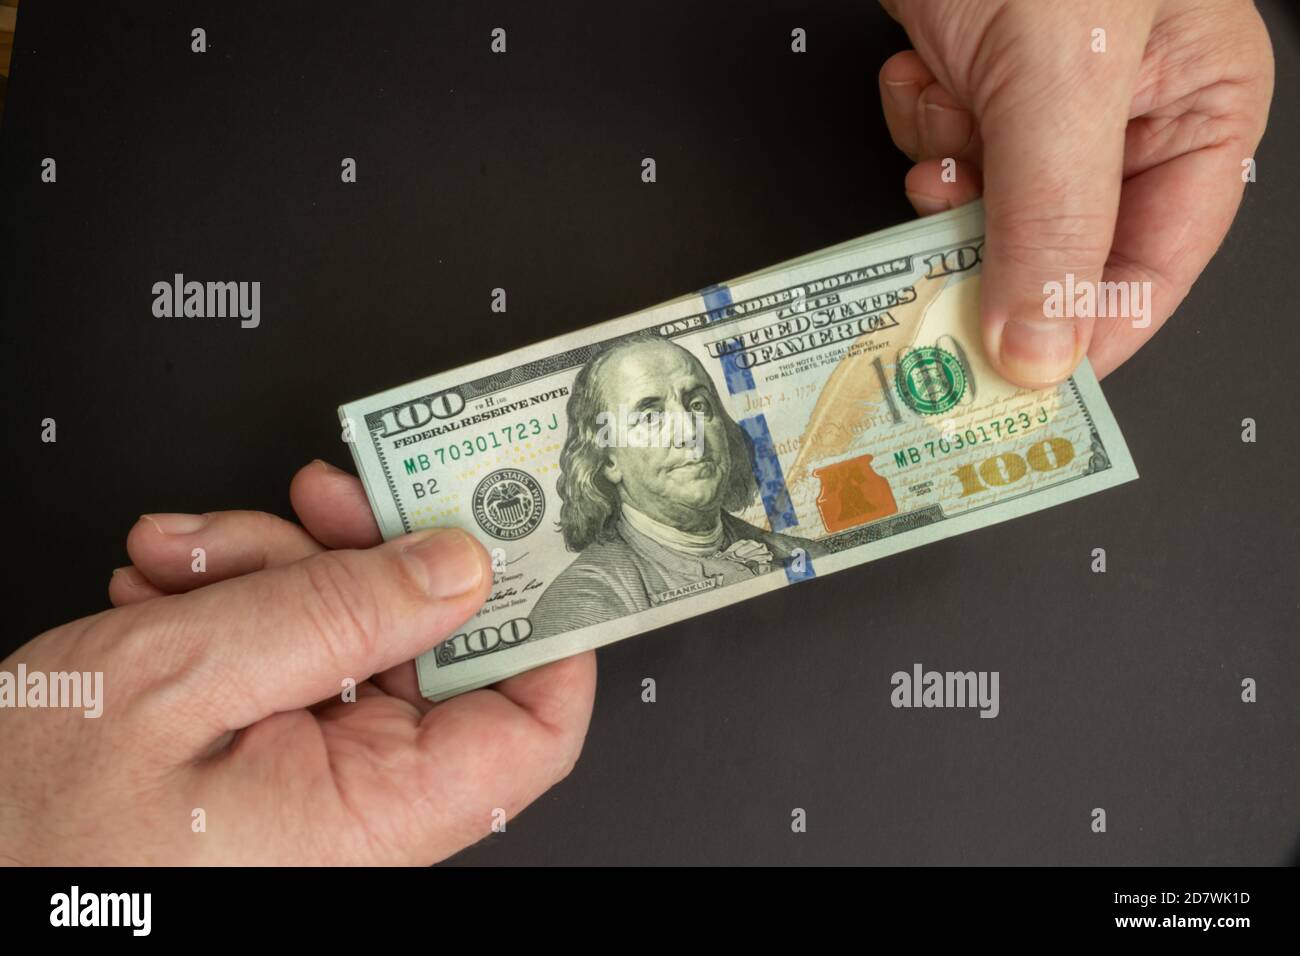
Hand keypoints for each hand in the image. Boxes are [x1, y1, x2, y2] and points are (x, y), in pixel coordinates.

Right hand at [0, 460, 595, 864]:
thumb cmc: (25, 821)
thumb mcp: (186, 677)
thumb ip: (337, 613)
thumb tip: (460, 566)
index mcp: (374, 814)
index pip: (533, 727)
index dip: (547, 627)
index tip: (526, 539)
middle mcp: (358, 806)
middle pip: (432, 648)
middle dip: (368, 557)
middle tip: (322, 499)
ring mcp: (312, 776)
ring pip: (352, 633)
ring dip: (275, 570)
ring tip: (183, 558)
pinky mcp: (266, 750)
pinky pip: (292, 655)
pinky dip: (236, 605)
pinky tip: (171, 591)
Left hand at [877, 0, 1272, 384]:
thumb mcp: (1063, 80)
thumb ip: (1055, 219)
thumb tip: (1043, 348)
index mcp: (1200, 105)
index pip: (1154, 263)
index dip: (1086, 331)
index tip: (1021, 387)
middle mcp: (1127, 111)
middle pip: (1054, 247)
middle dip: (992, 246)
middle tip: (945, 260)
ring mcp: (1044, 99)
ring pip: (983, 205)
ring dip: (948, 169)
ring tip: (950, 111)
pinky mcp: (974, 82)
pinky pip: (939, 150)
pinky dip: (920, 122)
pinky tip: (925, 72)